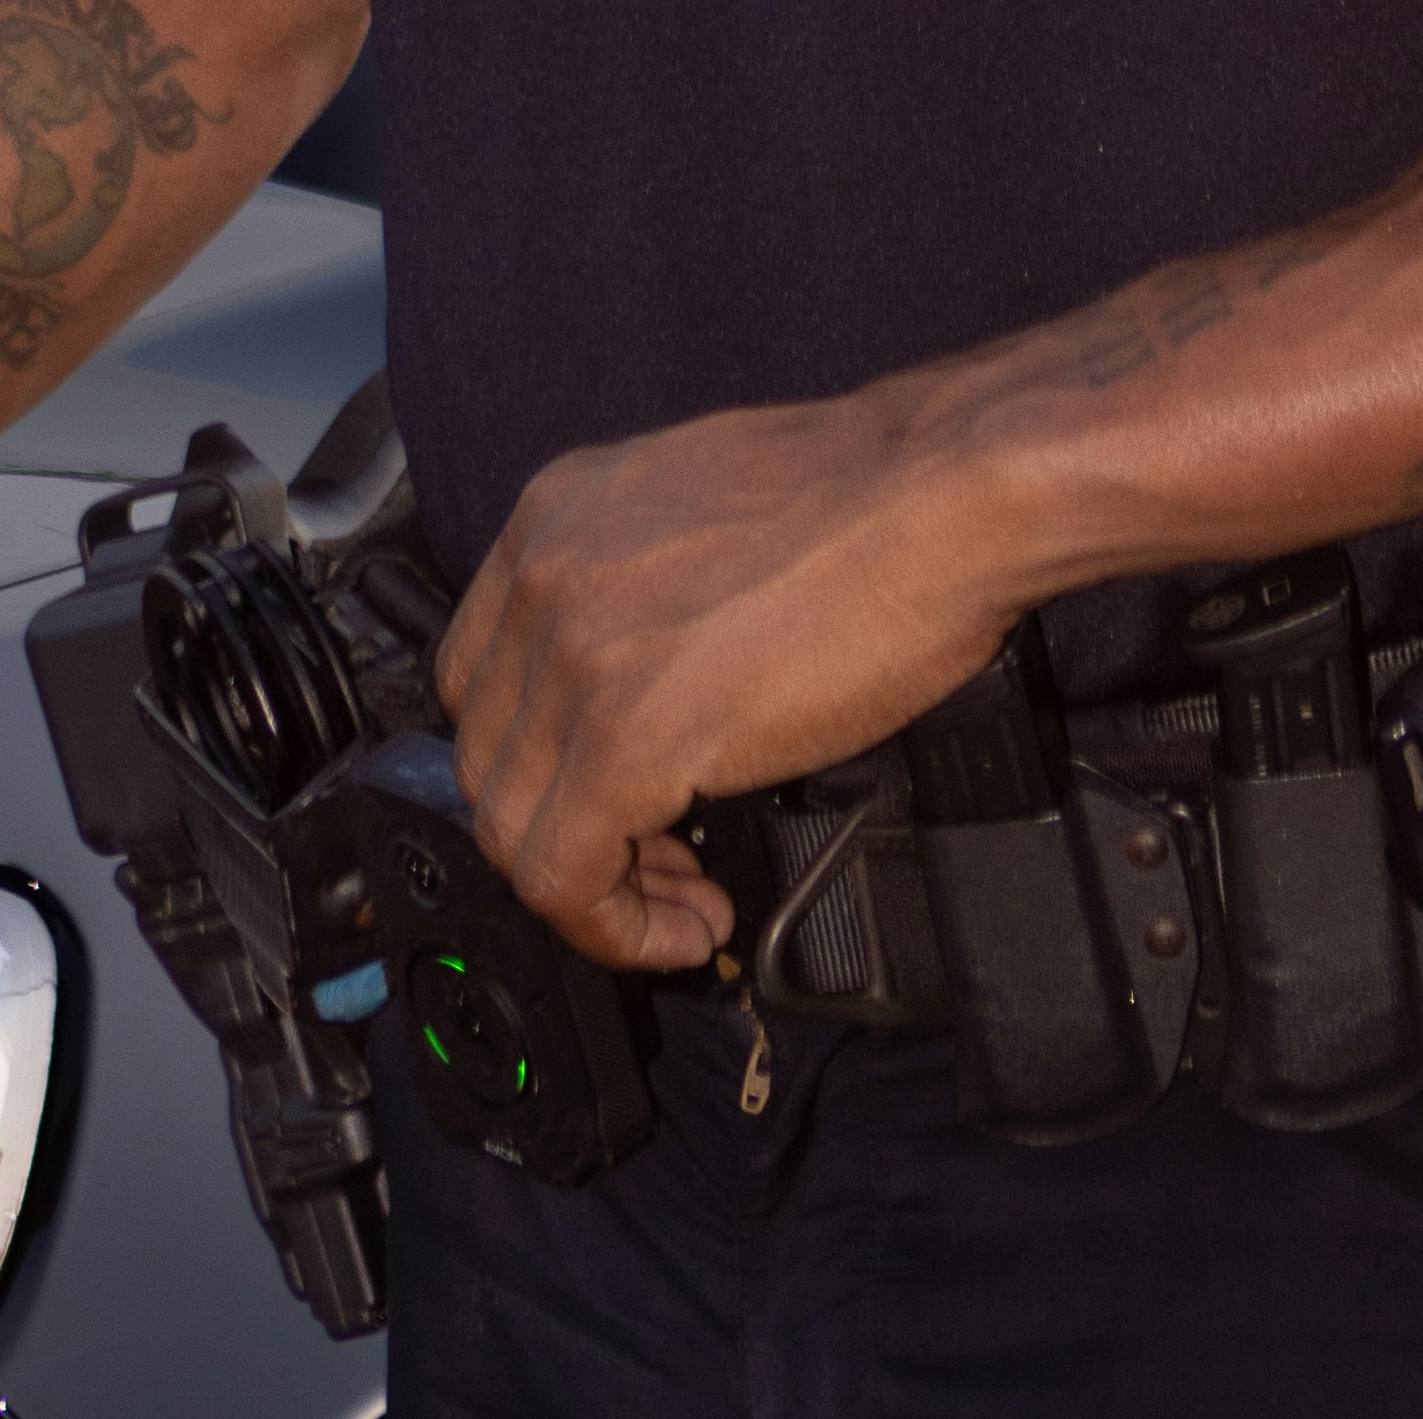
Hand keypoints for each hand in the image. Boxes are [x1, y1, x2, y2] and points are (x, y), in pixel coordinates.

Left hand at [436, 387, 1022, 974]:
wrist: (943, 494)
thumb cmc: (868, 495)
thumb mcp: (702, 507)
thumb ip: (639, 584)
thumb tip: (645, 674)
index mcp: (555, 512)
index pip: (479, 677)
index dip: (538, 760)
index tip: (606, 796)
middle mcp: (542, 575)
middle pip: (489, 760)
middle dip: (567, 832)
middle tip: (660, 859)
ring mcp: (573, 656)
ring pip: (514, 830)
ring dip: (600, 893)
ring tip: (688, 898)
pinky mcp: (625, 738)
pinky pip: (566, 877)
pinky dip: (621, 929)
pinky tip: (696, 925)